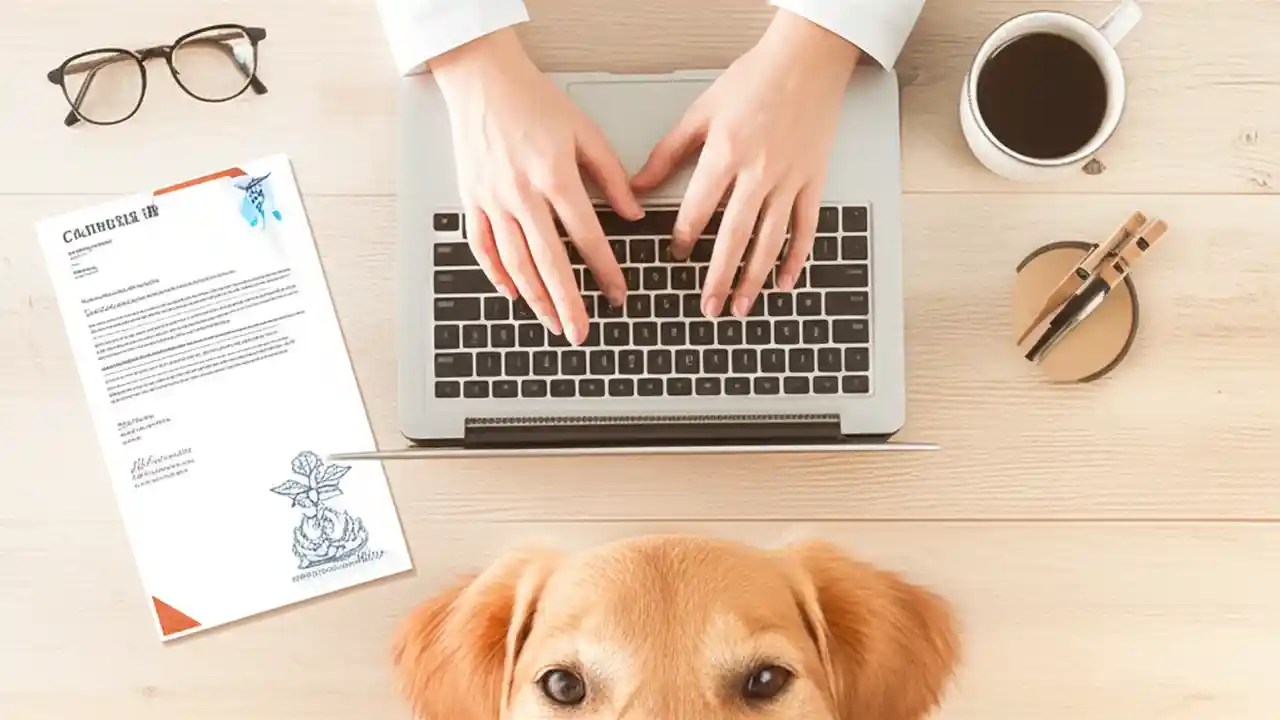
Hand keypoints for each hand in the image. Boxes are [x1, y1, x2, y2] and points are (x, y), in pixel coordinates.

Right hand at [431, 30, 643, 343]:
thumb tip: (633, 213)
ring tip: (552, 322)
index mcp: (554, 175)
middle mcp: (521, 193)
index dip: (605, 270)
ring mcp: (492, 200)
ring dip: (535, 298)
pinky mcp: (472, 200)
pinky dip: (498, 274)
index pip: (586, 236)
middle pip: (548, 261)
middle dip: (567, 302)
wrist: (482, 81)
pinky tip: (513, 293)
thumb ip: (612, 175)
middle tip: (581, 332)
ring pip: (515, 261)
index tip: (619, 294)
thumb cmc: (533, 101)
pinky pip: (483, 247)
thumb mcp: (584, 131)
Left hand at [631, 11, 860, 317]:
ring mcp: (790, 179)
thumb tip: (637, 187)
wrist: (806, 61)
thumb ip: (668, 153)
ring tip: (740, 306)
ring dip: (754, 278)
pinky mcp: (814, 180)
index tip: (678, 255)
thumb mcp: (701, 111)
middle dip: (719, 276)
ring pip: (770, 240)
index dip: (685, 237)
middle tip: (707, 307)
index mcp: (726, 153)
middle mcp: (759, 171)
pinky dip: (796, 258)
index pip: (699, 209)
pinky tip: (784, 281)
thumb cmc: (754, 79)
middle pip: (735, 236)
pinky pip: (805, 228)